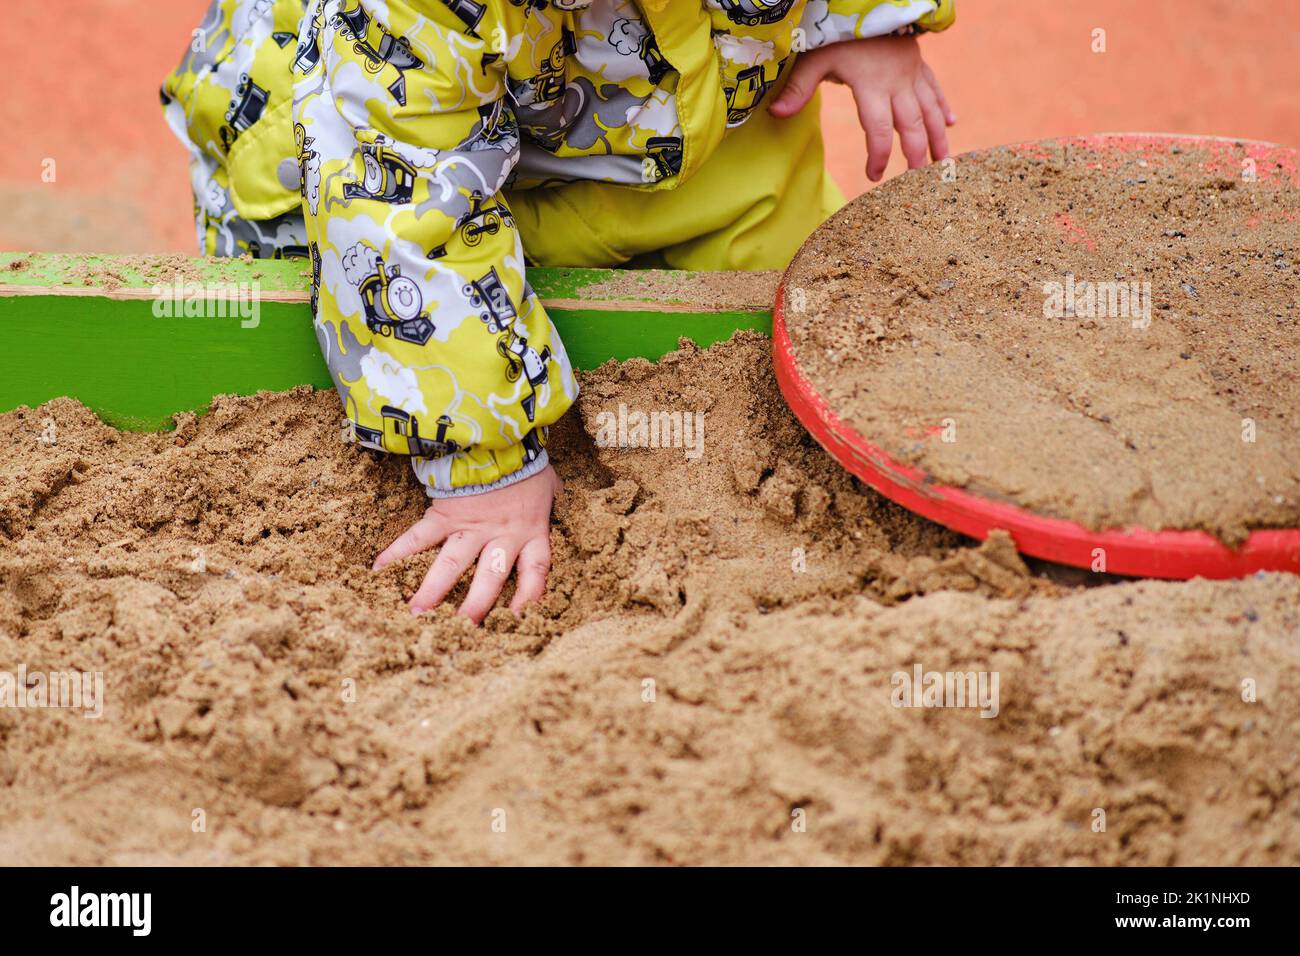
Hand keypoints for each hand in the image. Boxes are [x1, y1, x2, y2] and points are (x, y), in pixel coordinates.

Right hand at [373, 464, 559, 622]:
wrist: (500, 432)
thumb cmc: (527, 459)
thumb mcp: (550, 483)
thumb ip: (552, 498)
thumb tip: (560, 497)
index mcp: (530, 532)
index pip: (534, 572)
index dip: (528, 598)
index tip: (518, 619)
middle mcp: (500, 536)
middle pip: (488, 580)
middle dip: (474, 608)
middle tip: (459, 631)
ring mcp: (469, 526)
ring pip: (451, 565)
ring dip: (433, 591)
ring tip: (416, 616)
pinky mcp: (444, 511)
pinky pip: (419, 535)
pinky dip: (398, 551)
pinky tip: (379, 570)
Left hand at [769, 33, 954, 182]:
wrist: (871, 0)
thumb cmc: (839, 32)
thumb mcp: (815, 57)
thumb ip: (798, 87)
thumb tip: (775, 113)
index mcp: (872, 86)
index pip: (878, 129)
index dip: (878, 155)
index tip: (873, 176)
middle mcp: (897, 83)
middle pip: (912, 125)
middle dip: (917, 154)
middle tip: (919, 181)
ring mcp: (911, 73)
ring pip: (930, 110)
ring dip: (939, 138)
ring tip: (943, 163)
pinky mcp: (918, 63)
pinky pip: (934, 88)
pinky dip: (943, 107)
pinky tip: (951, 124)